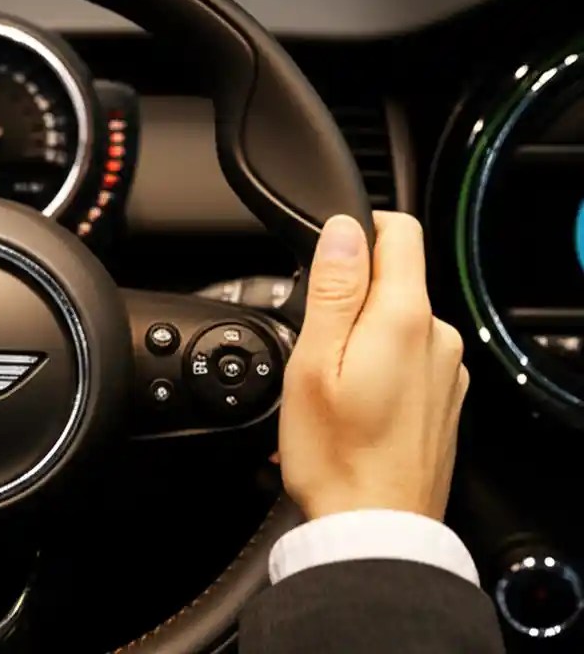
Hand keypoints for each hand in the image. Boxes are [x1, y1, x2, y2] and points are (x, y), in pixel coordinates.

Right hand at [279, 212, 468, 520]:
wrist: (374, 528)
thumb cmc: (335, 456)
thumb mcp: (313, 363)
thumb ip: (332, 290)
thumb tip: (342, 230)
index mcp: (404, 318)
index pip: (399, 231)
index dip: (356, 232)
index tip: (324, 263)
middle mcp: (438, 337)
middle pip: (393, 280)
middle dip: (348, 297)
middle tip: (312, 347)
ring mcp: (447, 370)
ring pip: (397, 323)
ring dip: (361, 338)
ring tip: (327, 387)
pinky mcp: (445, 398)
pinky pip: (407, 360)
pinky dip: (376, 369)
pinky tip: (351, 407)